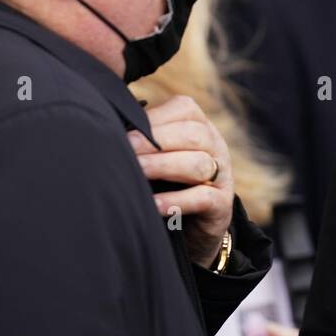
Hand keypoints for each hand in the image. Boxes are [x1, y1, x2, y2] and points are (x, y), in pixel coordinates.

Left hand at [128, 95, 233, 268]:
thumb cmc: (169, 181)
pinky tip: (154, 204)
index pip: (184, 109)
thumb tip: (113, 129)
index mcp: (201, 126)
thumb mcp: (162, 154)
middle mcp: (216, 146)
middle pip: (193, 135)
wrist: (196, 225)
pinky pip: (202, 198)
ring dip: (164, 166)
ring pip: (199, 163)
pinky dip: (177, 200)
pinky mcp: (221, 205)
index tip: (126, 131)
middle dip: (157, 141)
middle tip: (127, 148)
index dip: (156, 118)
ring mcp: (222, 176)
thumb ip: (147, 139)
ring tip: (137, 172)